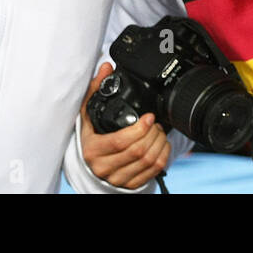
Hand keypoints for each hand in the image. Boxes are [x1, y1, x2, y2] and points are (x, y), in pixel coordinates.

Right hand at [79, 63, 169, 188]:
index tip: (148, 117)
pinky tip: (161, 144)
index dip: (140, 128)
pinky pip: (154, 171)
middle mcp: (103, 168)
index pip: (121, 142)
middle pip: (138, 151)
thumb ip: (95, 88)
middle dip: (152, 134)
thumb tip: (106, 67)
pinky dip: (163, 155)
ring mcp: (117, 179)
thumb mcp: (88, 113)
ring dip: (159, 143)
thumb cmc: (91, 136)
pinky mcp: (130, 185)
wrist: (91, 165)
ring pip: (148, 162)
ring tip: (158, 131)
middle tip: (155, 123)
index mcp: (92, 150)